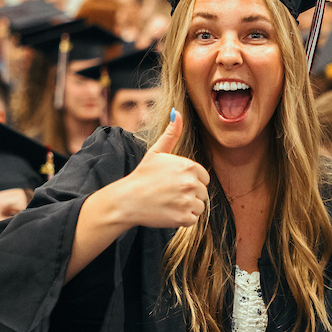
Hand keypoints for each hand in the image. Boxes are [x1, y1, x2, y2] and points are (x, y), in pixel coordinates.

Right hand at [116, 111, 209, 228]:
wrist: (128, 200)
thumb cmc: (142, 176)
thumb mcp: (156, 152)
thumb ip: (171, 134)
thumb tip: (176, 112)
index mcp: (189, 166)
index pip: (203, 178)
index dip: (190, 181)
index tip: (174, 183)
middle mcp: (191, 182)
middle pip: (202, 192)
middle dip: (189, 194)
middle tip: (169, 194)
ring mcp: (188, 201)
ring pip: (200, 206)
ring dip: (187, 207)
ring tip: (169, 203)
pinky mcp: (184, 217)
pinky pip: (193, 219)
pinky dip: (183, 219)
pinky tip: (169, 212)